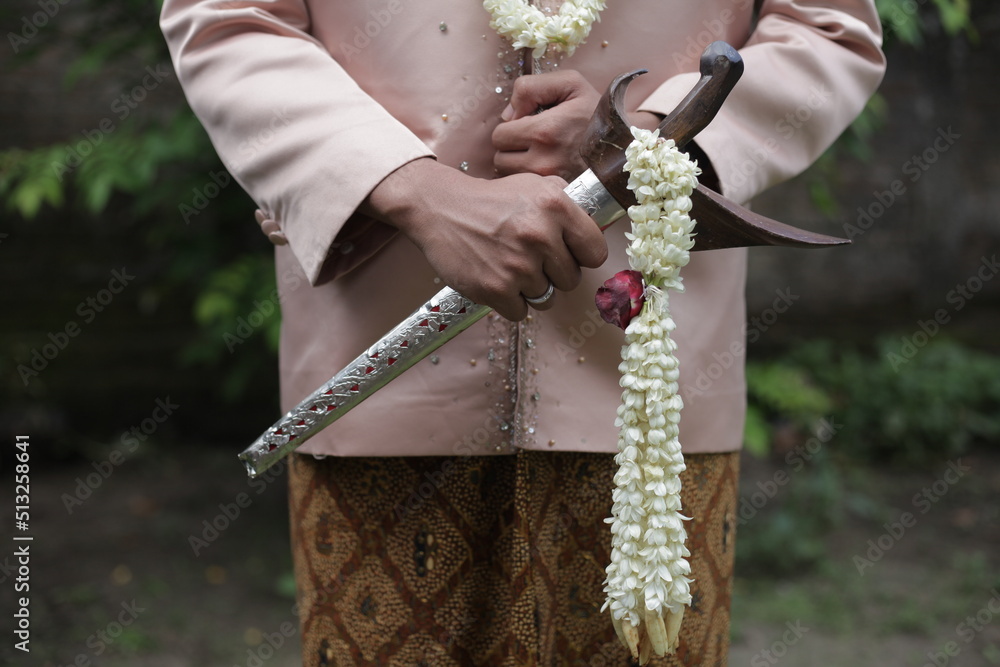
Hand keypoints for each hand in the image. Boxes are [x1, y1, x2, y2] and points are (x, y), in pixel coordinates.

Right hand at [363, 158, 607, 320]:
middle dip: (553, 273)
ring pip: (546, 297)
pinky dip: (510, 301)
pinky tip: (496, 278)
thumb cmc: (490, 199)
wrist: (439, 208)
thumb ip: (566, 204)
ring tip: (509, 265)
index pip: (596, 252)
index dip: (582, 256)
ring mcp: (518, 265)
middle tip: (528, 257)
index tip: (568, 254)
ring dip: (530, 287)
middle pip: (571, 280)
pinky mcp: (495, 289)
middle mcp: (540, 235)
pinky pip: (521, 312)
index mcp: (556, 206)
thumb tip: (594, 229)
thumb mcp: (532, 186)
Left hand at [492, 70, 665, 179]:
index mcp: (545, 131)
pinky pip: (525, 192)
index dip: (511, 127)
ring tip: (538, 157)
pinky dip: (528, 183)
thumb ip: (530, 87)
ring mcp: (550, 184)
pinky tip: (544, 172)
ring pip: (509, 178)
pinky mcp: (556, 198)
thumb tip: (507, 115)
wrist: (628, 146)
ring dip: (517, 167)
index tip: (528, 125)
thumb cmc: (595, 113)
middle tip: (531, 142)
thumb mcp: (570, 84)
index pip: (499, 135)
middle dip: (510, 149)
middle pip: (499, 159)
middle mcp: (544, 161)